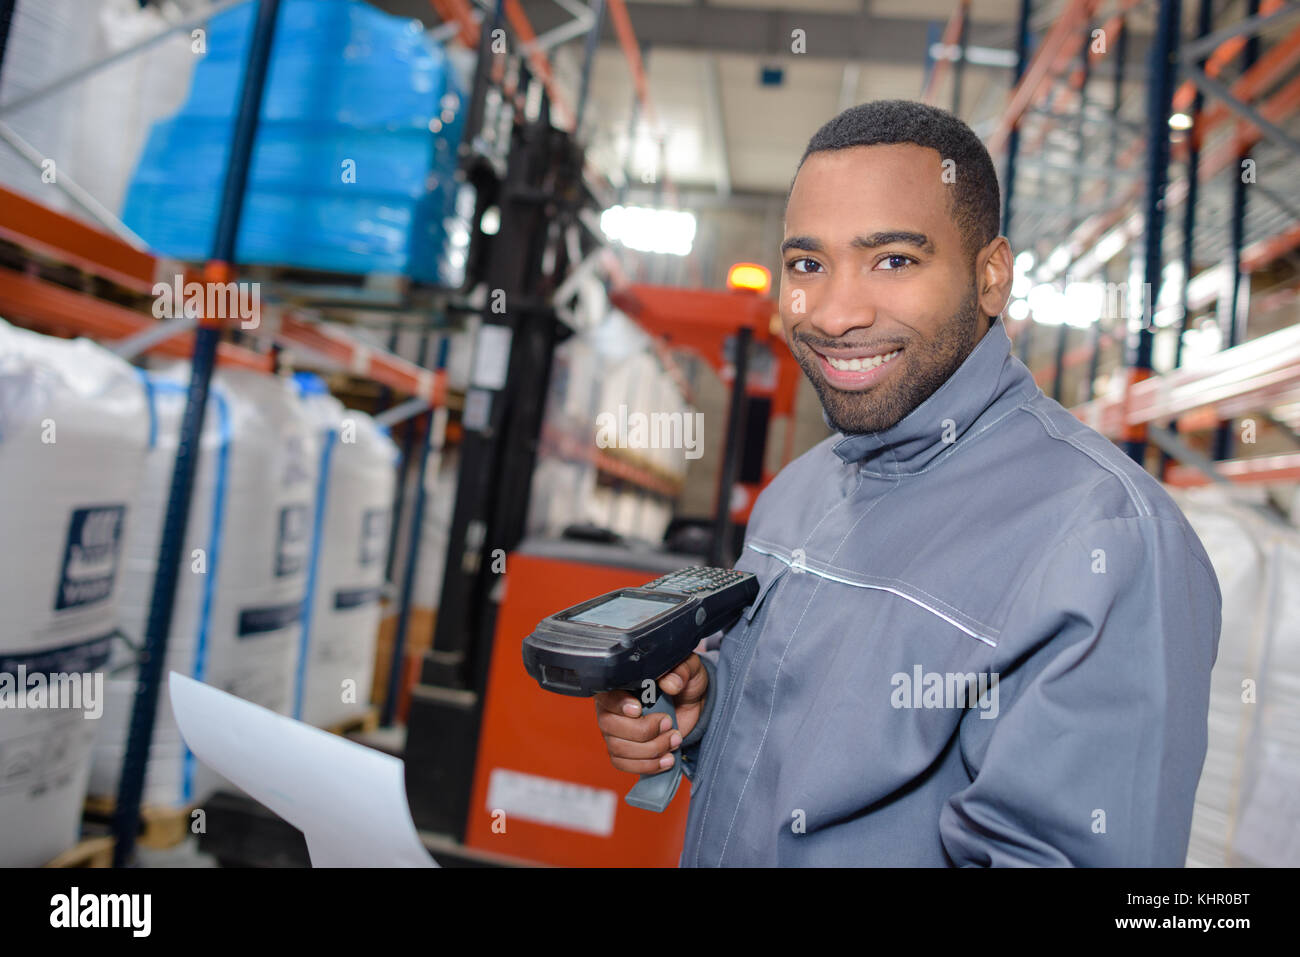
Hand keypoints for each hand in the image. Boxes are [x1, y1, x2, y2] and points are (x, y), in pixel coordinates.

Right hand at [593, 654, 708, 774]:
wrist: (691, 704)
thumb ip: (681, 671)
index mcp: (620, 683)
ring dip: (650, 750)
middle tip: (669, 723)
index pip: (607, 695)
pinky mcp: (625, 751)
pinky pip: (624, 764)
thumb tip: (671, 683)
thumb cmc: (683, 681)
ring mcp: (615, 731)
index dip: (619, 704)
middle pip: (609, 726)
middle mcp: (611, 708)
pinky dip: (647, 766)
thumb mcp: (688, 669)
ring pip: (618, 748)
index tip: (638, 709)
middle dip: (643, 730)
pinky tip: (667, 759)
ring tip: (675, 740)